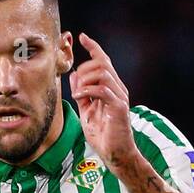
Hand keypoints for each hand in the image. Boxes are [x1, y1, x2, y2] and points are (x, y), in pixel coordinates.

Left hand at [68, 33, 137, 174]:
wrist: (115, 155)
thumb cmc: (104, 136)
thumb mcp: (87, 111)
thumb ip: (81, 94)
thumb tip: (73, 75)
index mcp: (111, 88)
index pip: (104, 61)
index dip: (93, 47)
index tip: (82, 37)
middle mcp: (118, 89)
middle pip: (102, 63)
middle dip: (84, 68)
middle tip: (74, 85)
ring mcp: (120, 97)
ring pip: (103, 73)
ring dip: (85, 79)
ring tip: (77, 93)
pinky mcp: (119, 107)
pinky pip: (102, 90)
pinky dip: (87, 90)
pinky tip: (78, 96)